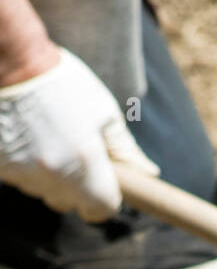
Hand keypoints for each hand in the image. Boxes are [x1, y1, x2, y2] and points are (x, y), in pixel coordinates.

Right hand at [0, 47, 157, 221]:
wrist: (9, 59)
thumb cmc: (63, 81)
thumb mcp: (103, 111)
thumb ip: (125, 148)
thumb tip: (149, 172)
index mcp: (85, 162)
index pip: (102, 209)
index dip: (106, 200)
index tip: (104, 184)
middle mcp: (54, 174)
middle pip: (71, 204)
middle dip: (77, 188)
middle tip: (74, 153)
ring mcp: (24, 173)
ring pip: (44, 192)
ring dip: (50, 177)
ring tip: (48, 138)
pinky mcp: (2, 169)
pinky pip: (21, 180)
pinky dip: (26, 167)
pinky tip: (28, 138)